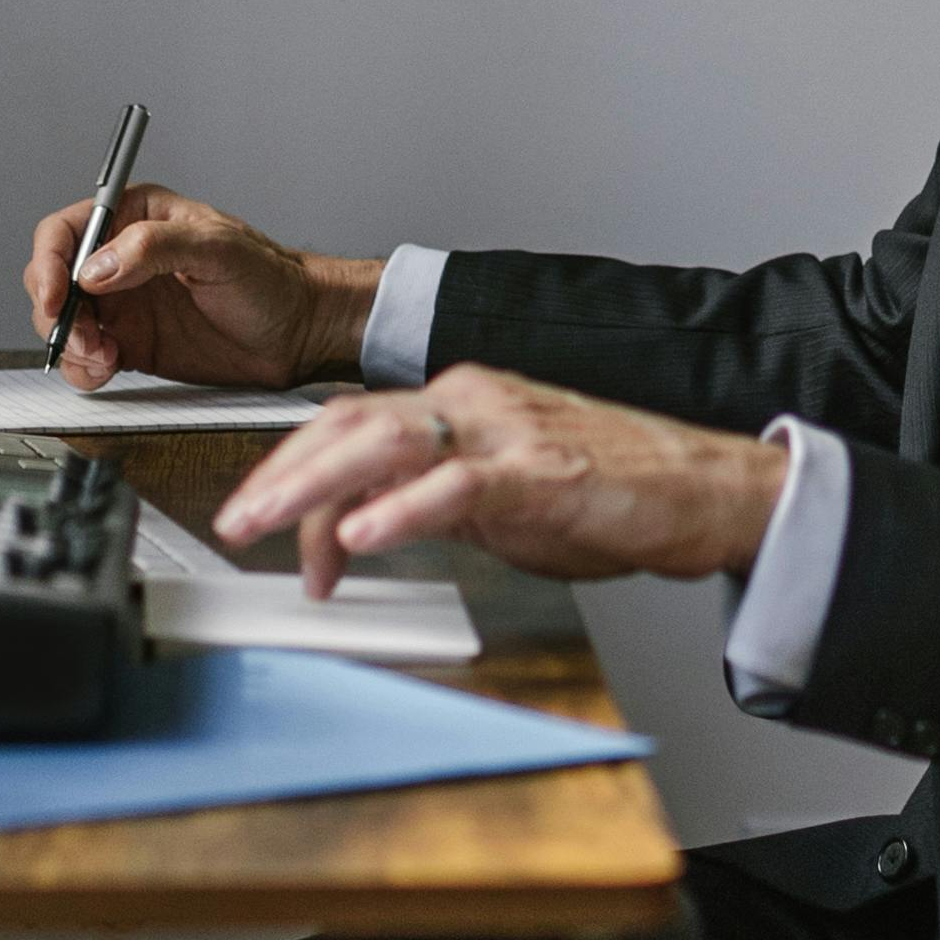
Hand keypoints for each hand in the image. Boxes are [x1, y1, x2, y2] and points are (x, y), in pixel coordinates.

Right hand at [22, 184, 378, 393]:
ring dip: (72, 343)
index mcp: (135, 218)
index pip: (67, 231)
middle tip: (86, 337)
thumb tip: (95, 268)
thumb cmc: (269, 279)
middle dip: (58, 311)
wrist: (298, 333)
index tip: (55, 294)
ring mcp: (123, 304)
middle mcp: (120, 259)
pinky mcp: (131, 344)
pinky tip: (108, 368)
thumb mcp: (216, 248)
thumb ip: (153, 247)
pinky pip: (87, 356)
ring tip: (105, 357)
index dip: (49, 262)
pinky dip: (85, 368)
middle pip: (53, 279)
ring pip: (65, 321)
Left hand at [217, 366, 790, 595]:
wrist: (705, 487)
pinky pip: (456, 485)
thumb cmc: (614, 489)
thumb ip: (432, 501)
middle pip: (347, 426)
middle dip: (278, 476)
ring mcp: (504, 430)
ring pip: (384, 443)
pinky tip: (360, 538)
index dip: (293, 479)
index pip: (348, 429)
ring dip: (314, 489)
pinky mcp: (541, 470)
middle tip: (234, 523)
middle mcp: (470, 401)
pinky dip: (400, 511)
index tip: (266, 531)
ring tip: (269, 525)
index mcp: (456, 400)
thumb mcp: (501, 498)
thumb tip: (364, 527)